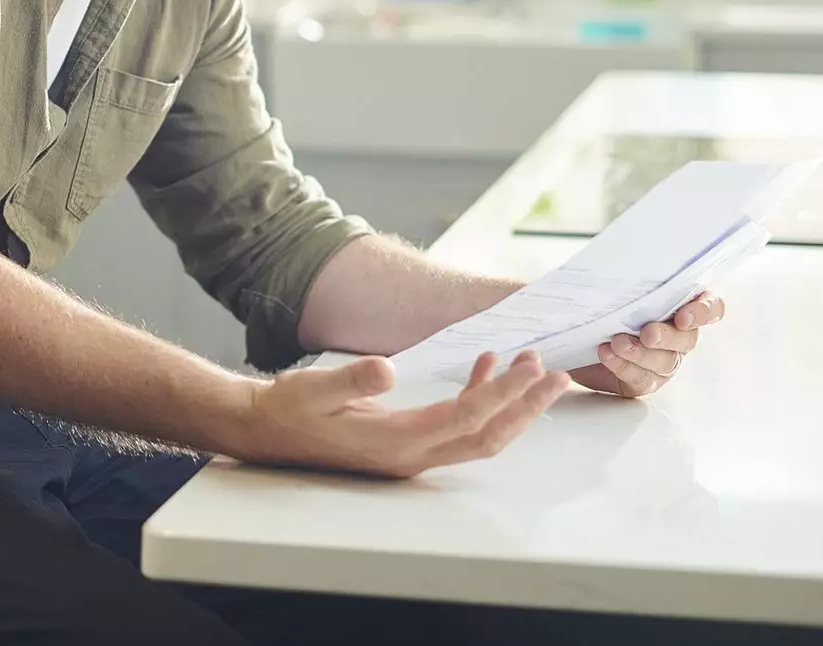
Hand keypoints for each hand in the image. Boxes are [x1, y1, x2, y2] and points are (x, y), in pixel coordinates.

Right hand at [234, 350, 569, 478]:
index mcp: (396, 442)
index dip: (501, 393)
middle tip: (556, 376)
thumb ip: (351, 380)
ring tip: (534, 370)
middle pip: (487, 437)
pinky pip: (459, 429)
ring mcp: (412, 455)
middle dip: (525, 408)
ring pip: (480, 437)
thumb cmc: (289, 410)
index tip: (528, 367)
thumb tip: (388, 368)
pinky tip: (485, 369)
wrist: (267, 432)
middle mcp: (412, 455)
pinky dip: (481, 401)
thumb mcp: (313, 388)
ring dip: (511, 406)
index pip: (465, 418)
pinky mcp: (408, 446)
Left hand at [571, 291, 725, 398]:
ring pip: (665, 362)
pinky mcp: (644, 381)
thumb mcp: (614, 286)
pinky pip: (642, 378)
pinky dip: (623, 365)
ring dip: (641, 353)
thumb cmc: (601, 304)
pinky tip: (606, 354)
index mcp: (680, 306)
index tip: (683, 316)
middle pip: (686, 338)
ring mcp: (664, 361)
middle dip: (667, 336)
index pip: (711, 308)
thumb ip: (628, 278)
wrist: (572, 334)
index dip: (704, 312)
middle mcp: (679, 336)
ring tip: (617, 343)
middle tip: (648, 333)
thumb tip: (622, 262)